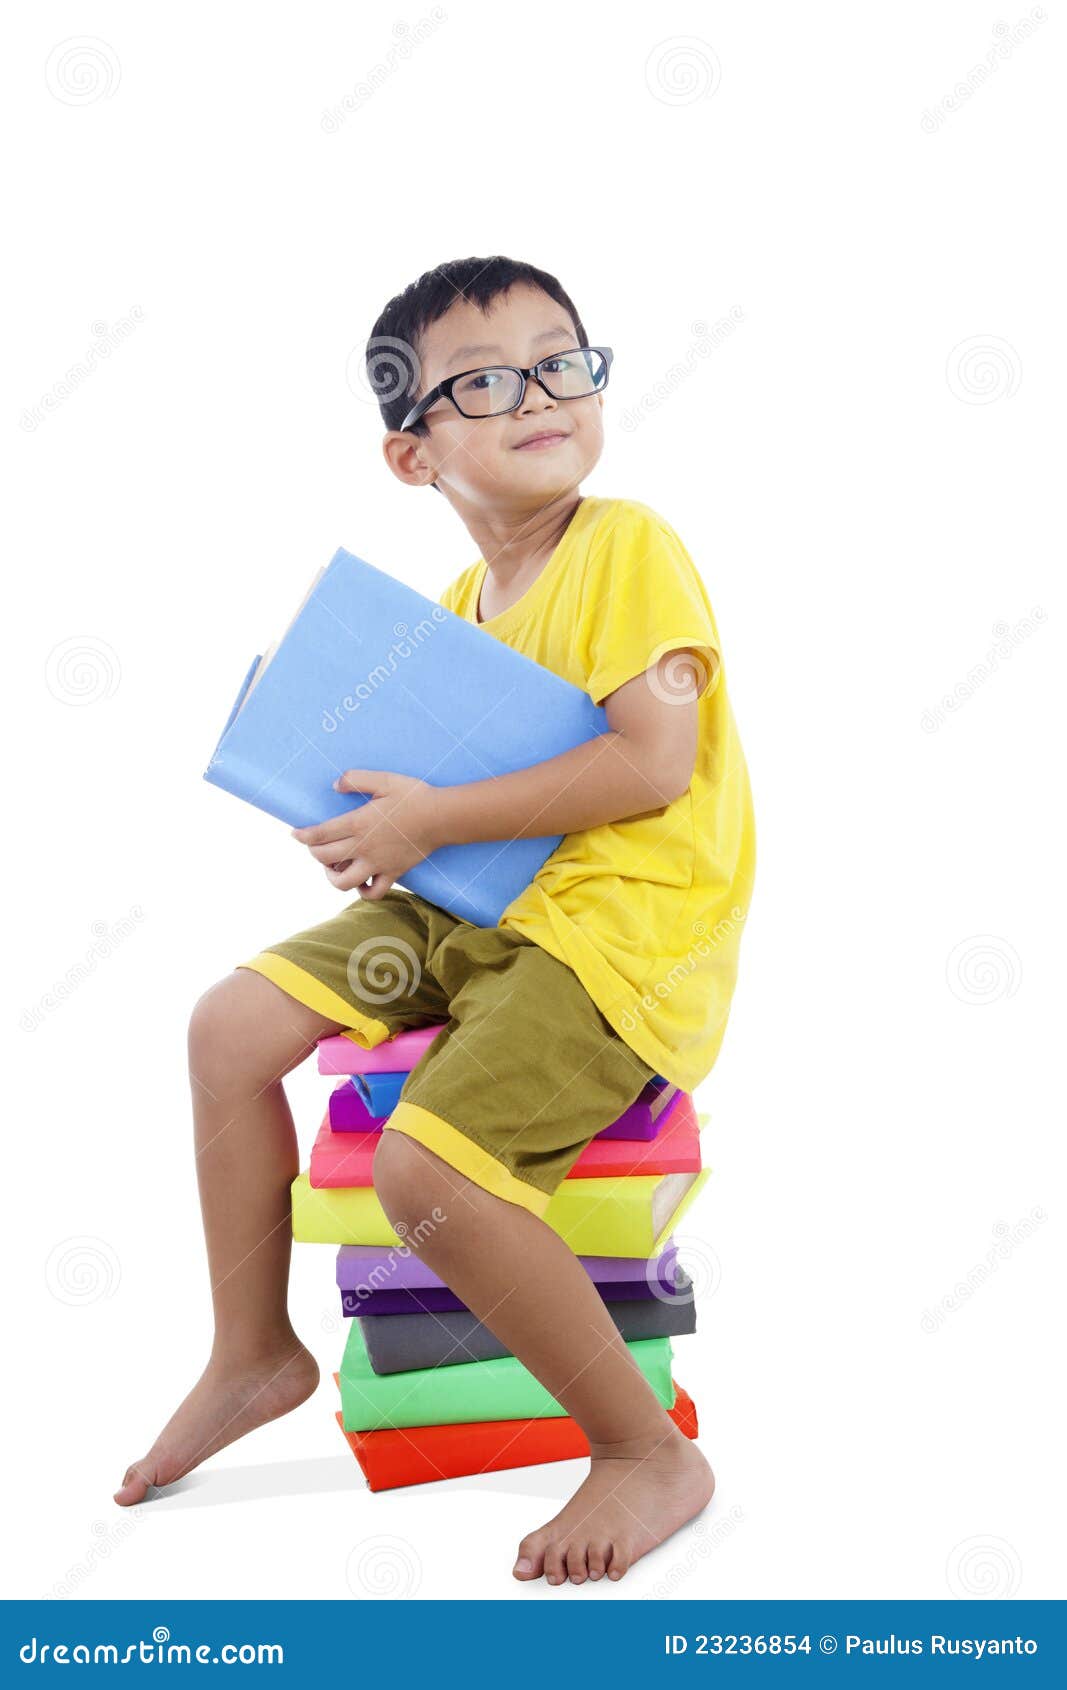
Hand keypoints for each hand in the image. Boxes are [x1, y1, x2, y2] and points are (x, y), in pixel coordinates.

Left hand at [291, 768, 443, 896]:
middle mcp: (364, 847)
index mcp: (358, 824)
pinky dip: (362, 891)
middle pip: (325, 858)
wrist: (442, 817)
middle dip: (315, 853)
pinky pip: (373, 892)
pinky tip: (361, 881)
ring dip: (332, 877)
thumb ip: (356, 779)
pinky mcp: (393, 873)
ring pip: (343, 883)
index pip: (320, 835)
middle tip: (317, 845)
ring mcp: (378, 863)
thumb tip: (335, 785)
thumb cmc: (413, 796)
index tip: (295, 834)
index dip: (303, 836)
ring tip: (335, 867)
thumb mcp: (384, 779)